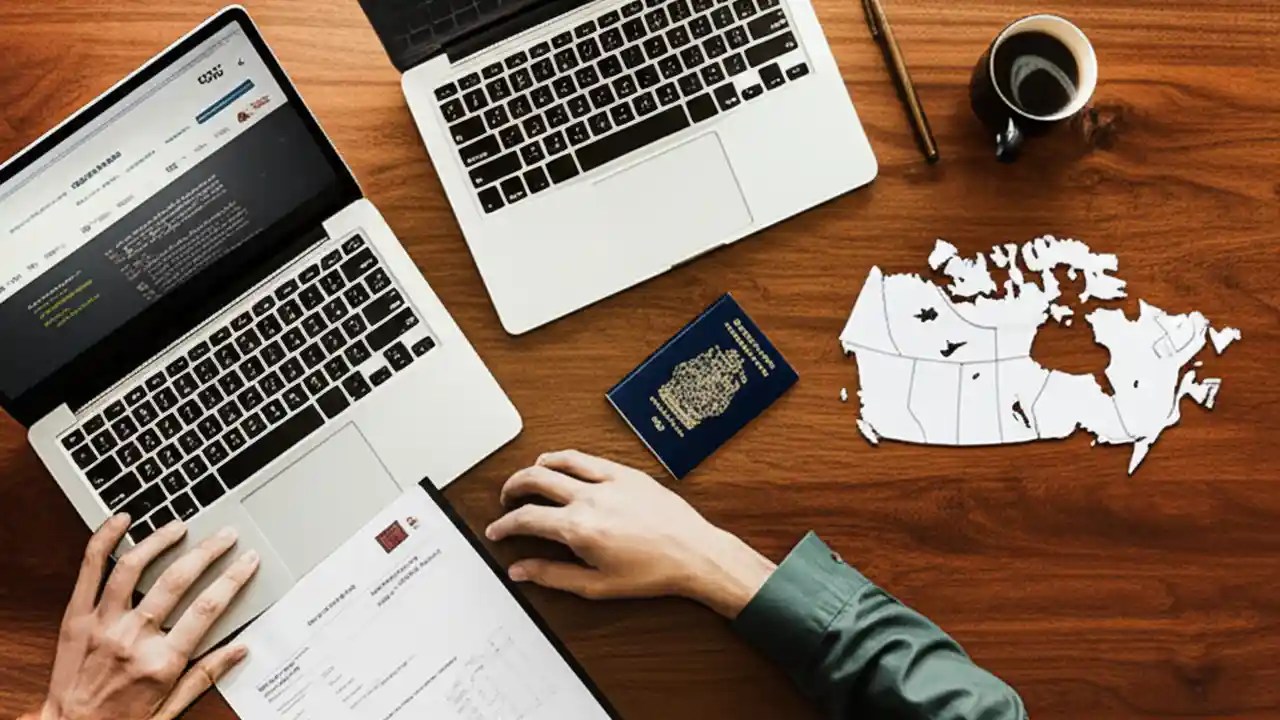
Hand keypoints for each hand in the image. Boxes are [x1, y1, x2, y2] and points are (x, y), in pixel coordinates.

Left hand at [33, 514, 259, 719]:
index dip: (234, 578)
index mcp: (161, 662)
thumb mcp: (171, 709)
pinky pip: (90, 569)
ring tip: (180, 526)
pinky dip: (104, 539)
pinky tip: (120, 521)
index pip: (208, 608)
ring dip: (161, 540)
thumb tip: (240, 649)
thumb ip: (205, 676)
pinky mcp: (77, 617)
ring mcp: (102, 624)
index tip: (248, 560)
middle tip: (226, 535)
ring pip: (134, 566)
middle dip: (209, 551)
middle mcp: (132, 638)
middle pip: (177, 580)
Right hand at [486, 450, 775, 617]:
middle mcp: (589, 498)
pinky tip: (561, 466)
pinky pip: (586, 458)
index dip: (505, 524)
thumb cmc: (650, 573)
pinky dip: (565, 459)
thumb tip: (520, 570)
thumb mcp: (596, 585)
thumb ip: (552, 575)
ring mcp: (608, 481)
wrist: (693, 553)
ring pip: (558, 461)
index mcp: (579, 528)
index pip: (527, 518)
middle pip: (534, 480)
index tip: (496, 530)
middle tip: (507, 500)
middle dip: (512, 488)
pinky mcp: (625, 472)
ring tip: (529, 479)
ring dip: (535, 468)